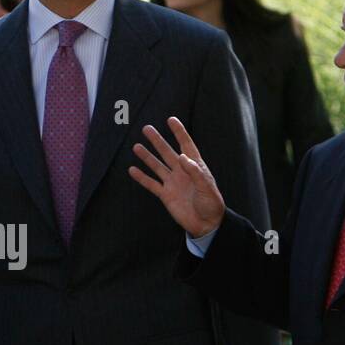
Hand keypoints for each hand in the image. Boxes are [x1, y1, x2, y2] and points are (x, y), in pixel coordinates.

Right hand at [128, 116, 225, 237]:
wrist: (206, 224)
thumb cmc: (211, 204)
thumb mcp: (207, 187)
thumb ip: (195, 172)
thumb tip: (182, 157)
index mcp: (195, 166)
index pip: (186, 145)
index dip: (179, 132)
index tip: (171, 119)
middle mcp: (182, 172)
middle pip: (167, 152)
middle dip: (157, 140)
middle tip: (147, 128)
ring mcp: (172, 183)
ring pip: (157, 166)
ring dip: (147, 157)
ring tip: (136, 146)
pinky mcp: (165, 195)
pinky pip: (151, 184)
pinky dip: (142, 178)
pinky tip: (132, 170)